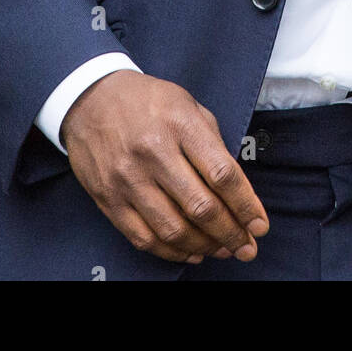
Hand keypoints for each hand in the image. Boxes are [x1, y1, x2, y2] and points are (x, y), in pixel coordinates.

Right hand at [61, 71, 268, 264]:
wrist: (91, 98)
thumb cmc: (148, 101)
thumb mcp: (187, 105)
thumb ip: (211, 142)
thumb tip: (236, 188)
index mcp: (179, 124)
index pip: (222, 174)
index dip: (246, 205)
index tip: (260, 225)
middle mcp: (153, 152)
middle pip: (201, 207)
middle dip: (231, 234)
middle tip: (247, 247)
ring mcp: (128, 178)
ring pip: (174, 229)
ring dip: (205, 247)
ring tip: (222, 250)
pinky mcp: (108, 198)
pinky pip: (144, 238)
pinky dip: (171, 252)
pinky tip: (190, 252)